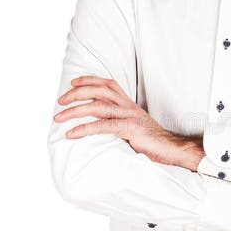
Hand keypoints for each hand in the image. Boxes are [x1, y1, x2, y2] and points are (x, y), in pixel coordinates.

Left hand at [53, 76, 192, 165]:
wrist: (171, 150)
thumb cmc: (152, 142)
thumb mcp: (134, 127)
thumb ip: (119, 122)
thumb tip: (99, 126)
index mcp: (129, 104)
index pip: (108, 84)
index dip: (90, 80)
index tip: (73, 83)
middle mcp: (128, 106)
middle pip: (99, 91)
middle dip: (76, 94)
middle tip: (60, 102)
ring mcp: (129, 116)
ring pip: (97, 107)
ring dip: (75, 111)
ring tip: (59, 118)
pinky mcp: (129, 128)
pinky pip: (102, 126)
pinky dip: (84, 129)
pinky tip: (72, 134)